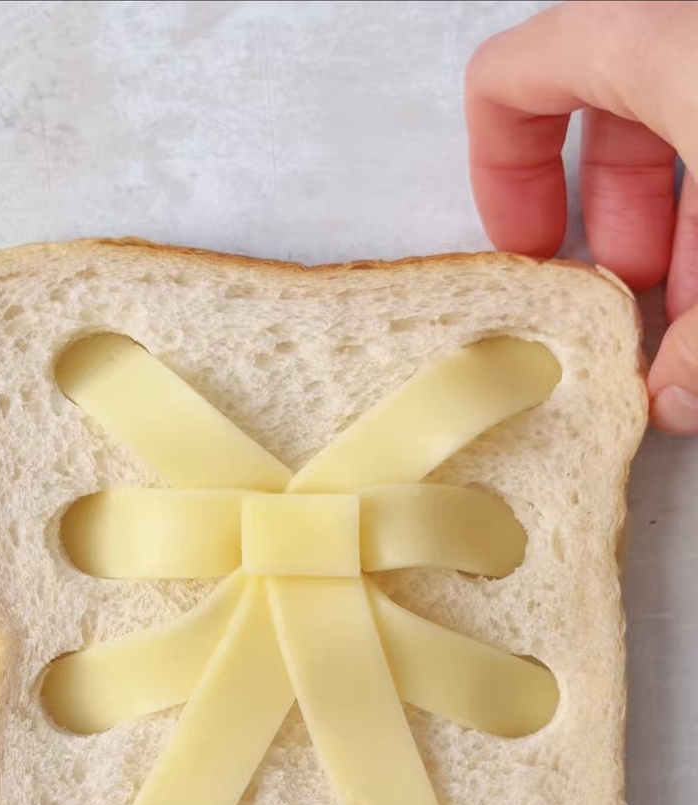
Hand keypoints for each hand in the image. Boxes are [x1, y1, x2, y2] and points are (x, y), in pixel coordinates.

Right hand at [466, 0, 697, 432]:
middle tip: (612, 293)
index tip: (523, 246)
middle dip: (605, 216)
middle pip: (607, 105)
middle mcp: (692, 30)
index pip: (514, 73)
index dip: (498, 167)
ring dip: (678, 227)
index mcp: (655, 37)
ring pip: (686, 120)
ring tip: (685, 320)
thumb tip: (677, 395)